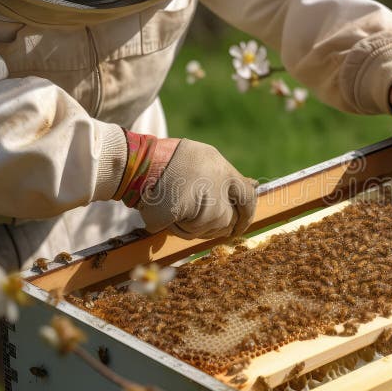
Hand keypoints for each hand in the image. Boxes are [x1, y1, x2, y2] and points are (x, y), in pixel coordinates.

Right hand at [136, 139, 257, 238]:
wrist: (138, 162)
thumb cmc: (167, 162)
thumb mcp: (203, 159)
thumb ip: (225, 177)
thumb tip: (253, 186)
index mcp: (223, 169)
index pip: (247, 197)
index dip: (246, 216)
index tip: (240, 227)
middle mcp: (219, 182)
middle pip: (227, 220)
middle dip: (212, 226)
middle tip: (195, 221)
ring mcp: (206, 198)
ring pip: (208, 228)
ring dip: (192, 226)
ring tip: (175, 208)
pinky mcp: (187, 212)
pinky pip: (188, 232)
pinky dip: (177, 228)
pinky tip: (167, 213)